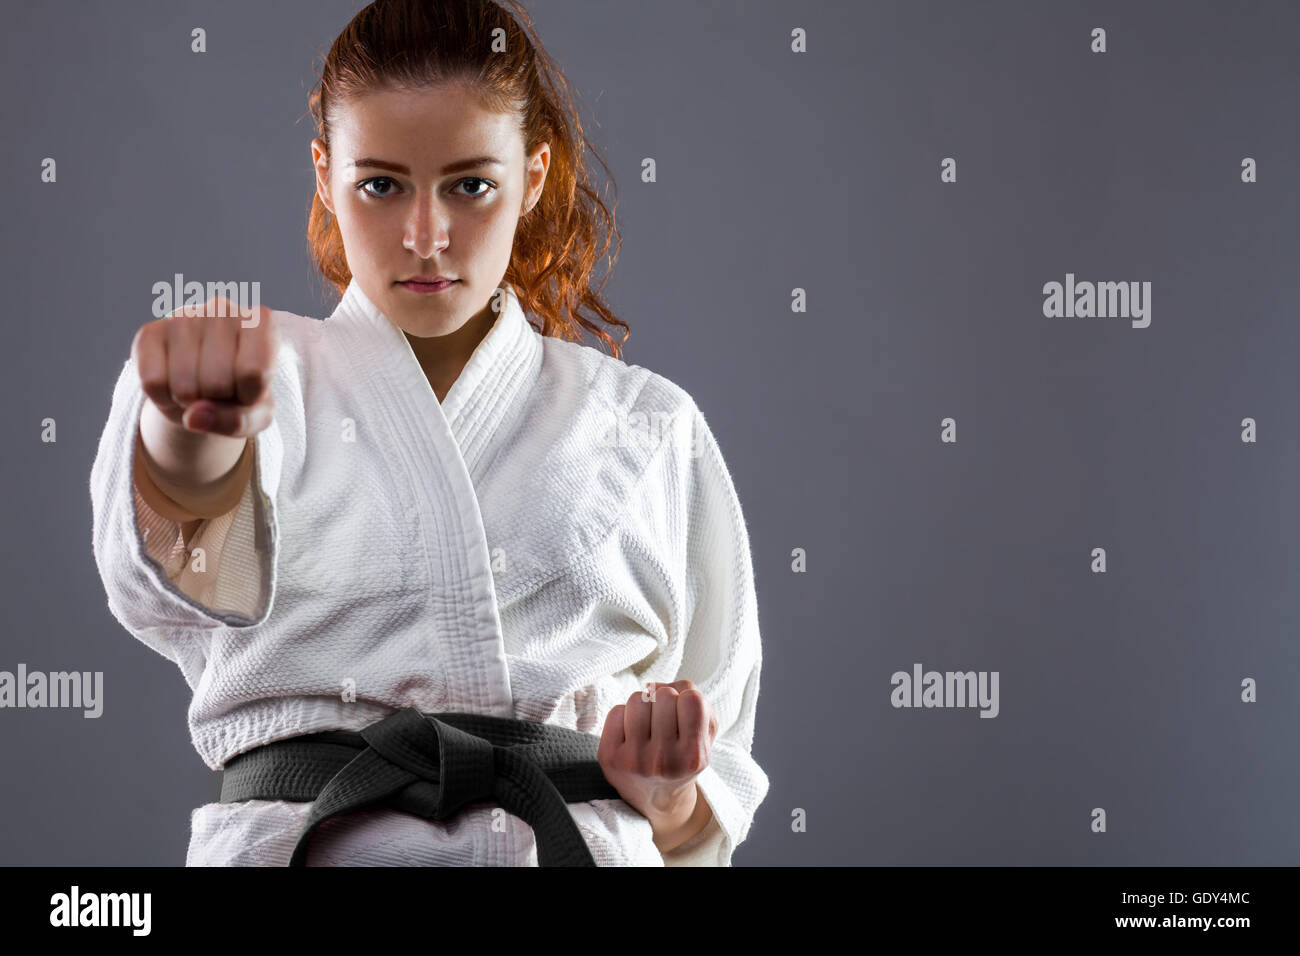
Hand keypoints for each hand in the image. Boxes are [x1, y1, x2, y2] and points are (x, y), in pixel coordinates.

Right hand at [132, 296, 279, 437]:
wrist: (205, 384)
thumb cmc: (241, 395)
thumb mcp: (255, 415)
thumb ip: (237, 421)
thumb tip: (193, 417)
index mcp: (261, 321)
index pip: (254, 374)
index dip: (248, 396)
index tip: (248, 388)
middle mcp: (222, 309)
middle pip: (217, 383)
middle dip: (217, 400)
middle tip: (219, 389)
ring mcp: (182, 316)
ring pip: (184, 386)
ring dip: (189, 402)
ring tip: (199, 386)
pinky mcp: (149, 331)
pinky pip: (152, 383)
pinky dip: (163, 398)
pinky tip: (173, 383)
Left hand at [597, 680, 718, 847]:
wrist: (657, 800)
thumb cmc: (683, 757)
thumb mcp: (706, 735)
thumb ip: (698, 700)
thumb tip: (655, 685)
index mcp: (693, 757)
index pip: (692, 699)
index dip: (688, 700)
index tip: (686, 716)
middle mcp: (663, 761)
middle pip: (664, 695)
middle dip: (665, 702)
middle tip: (665, 723)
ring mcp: (633, 760)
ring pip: (637, 698)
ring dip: (644, 706)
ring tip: (648, 726)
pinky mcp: (608, 757)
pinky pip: (615, 711)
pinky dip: (624, 716)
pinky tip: (631, 734)